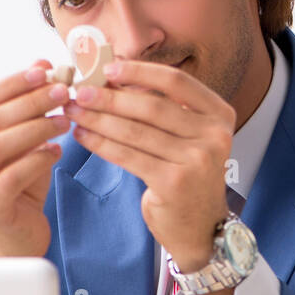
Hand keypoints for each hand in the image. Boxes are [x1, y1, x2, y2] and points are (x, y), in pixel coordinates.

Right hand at [0, 60, 71, 256]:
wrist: (18, 235)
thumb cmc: (20, 184)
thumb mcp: (25, 140)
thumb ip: (29, 106)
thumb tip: (42, 64)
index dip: (12, 83)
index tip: (45, 70)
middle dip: (30, 101)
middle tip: (62, 91)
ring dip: (36, 127)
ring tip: (65, 120)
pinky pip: (13, 175)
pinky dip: (38, 159)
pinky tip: (58, 150)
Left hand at [61, 60, 235, 274]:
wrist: (200, 225)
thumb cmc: (187, 173)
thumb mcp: (188, 136)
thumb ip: (163, 109)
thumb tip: (112, 79)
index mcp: (219, 115)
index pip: (176, 82)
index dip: (140, 72)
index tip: (108, 69)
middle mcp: (214, 135)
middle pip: (153, 106)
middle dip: (110, 97)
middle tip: (80, 92)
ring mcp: (197, 160)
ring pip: (136, 131)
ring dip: (99, 119)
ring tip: (75, 112)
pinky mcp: (174, 183)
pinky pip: (129, 156)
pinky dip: (101, 143)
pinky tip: (83, 135)